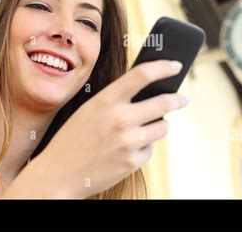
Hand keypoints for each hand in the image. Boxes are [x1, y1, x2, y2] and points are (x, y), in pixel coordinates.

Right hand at [27, 59, 188, 197]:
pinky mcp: (132, 162)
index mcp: (106, 100)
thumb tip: (150, 90)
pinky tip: (127, 149)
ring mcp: (128, 141)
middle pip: (164, 102)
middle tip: (183, 99)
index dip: (163, 67)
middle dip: (178, 99)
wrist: (58, 174)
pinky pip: (150, 148)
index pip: (143, 74)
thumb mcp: (89, 110)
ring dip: (159, 125)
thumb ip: (116, 99)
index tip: (176, 66)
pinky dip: (144, 146)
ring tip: (145, 128)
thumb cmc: (73, 138)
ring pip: (163, 127)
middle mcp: (120, 118)